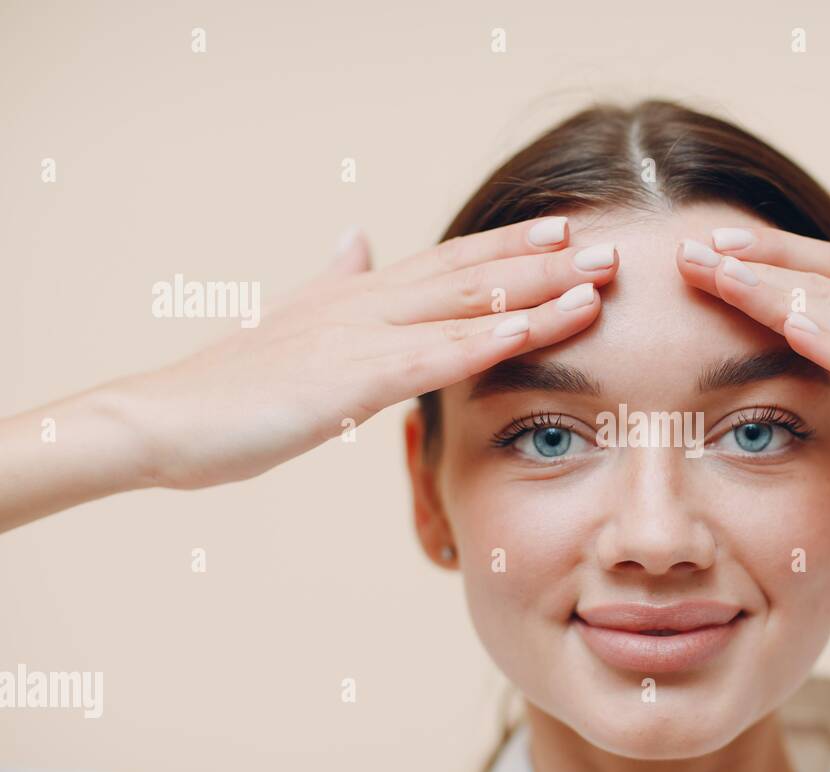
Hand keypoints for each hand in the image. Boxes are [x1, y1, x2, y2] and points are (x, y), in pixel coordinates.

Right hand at [110, 218, 617, 488]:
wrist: (161, 420)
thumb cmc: (228, 389)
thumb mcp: (290, 324)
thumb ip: (332, 282)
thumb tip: (356, 238)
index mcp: (358, 295)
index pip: (449, 263)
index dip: (509, 246)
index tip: (563, 231)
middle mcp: (367, 303)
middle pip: (471, 274)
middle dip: (544, 261)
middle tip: (607, 247)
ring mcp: (358, 336)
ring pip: (465, 306)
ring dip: (536, 293)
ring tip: (596, 279)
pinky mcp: (347, 378)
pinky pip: (431, 357)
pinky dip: (485, 341)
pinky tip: (531, 330)